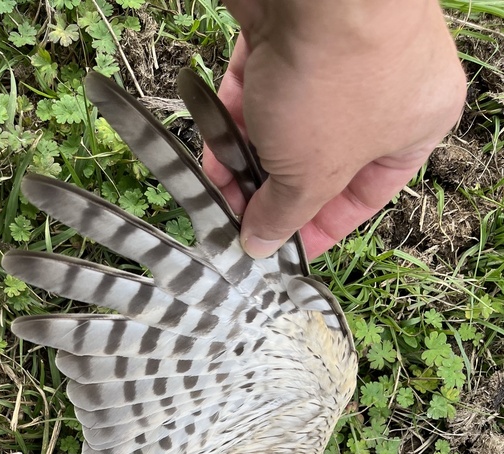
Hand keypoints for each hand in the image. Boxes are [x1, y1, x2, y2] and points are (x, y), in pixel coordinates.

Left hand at [203, 0, 466, 258]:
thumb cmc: (338, 76)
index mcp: (415, 124)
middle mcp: (383, 87)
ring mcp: (335, 53)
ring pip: (282, 125)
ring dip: (245, 159)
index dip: (319, 229)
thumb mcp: (313, 170)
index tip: (280, 253)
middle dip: (272, 192)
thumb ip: (286, 214)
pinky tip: (209, 146)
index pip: (365, 195)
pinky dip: (233, 114)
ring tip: (215, 185)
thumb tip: (263, 245)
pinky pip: (258, 86)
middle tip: (236, 220)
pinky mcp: (287, 30)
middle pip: (318, 160)